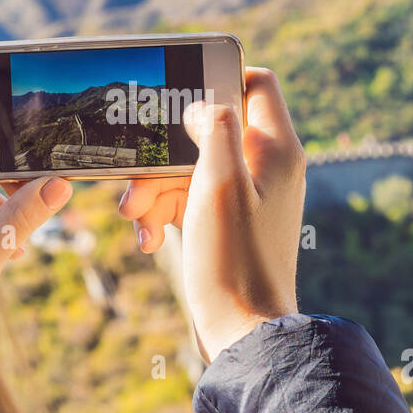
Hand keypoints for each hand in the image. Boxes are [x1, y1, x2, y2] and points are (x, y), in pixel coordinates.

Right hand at [118, 67, 305, 361]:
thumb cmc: (235, 260)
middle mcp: (266, 168)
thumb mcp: (219, 183)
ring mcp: (246, 198)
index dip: (219, 77)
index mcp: (276, 150)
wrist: (241, 334)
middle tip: (137, 176)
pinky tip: (148, 238)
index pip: (256, 83)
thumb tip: (201, 104)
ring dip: (154, 187)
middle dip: (164, 152)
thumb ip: (214, 129)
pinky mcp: (226, 224)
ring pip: (189, 167)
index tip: (177, 92)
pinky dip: (163, 212)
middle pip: (208, 130)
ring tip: (136, 217)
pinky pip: (188, 200)